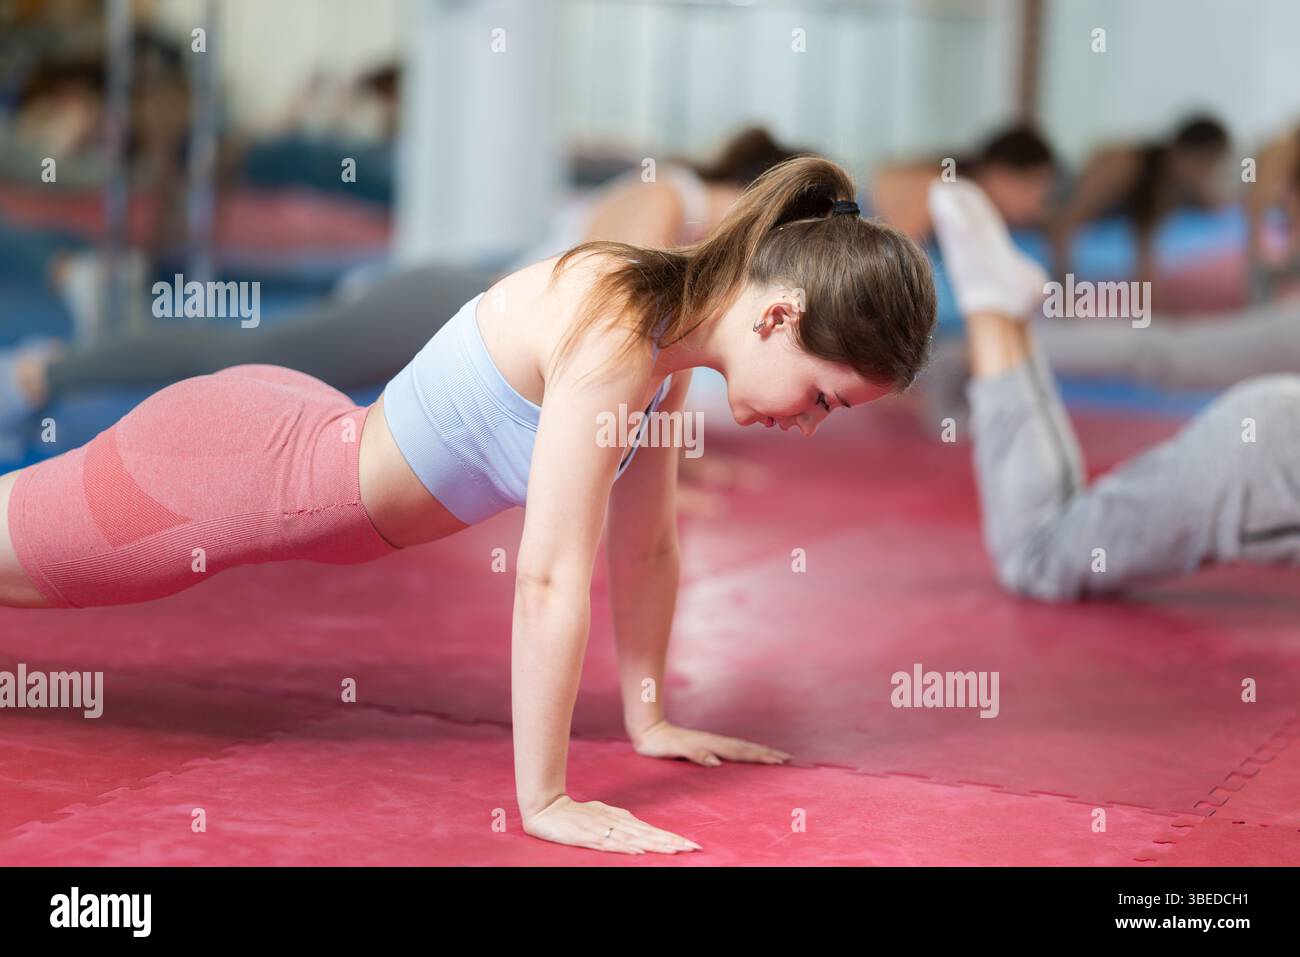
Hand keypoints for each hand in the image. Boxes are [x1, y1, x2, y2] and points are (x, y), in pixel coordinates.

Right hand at [523, 795, 702, 854]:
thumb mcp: (603, 816)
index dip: (671, 838)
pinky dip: (626, 847)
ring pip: (635, 839)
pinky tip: (639, 851)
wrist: (547, 808)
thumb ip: (621, 822)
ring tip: (675, 850)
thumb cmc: (576, 814)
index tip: (691, 844)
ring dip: (655, 845)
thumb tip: (641, 833)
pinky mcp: (588, 836)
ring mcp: (602, 829)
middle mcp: (616, 824)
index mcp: (621, 820)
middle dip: (671, 842)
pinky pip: (610, 843)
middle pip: (648, 835)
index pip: (651, 831)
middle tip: (694, 848)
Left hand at [630, 720, 792, 766]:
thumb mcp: (676, 750)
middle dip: (767, 753)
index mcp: (712, 745)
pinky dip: (745, 751)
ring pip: (741, 747)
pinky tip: (748, 754)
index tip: (780, 760)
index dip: (761, 756)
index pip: (742, 752)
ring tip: (775, 755)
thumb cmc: (661, 744)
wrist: (649, 731)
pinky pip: (732, 749)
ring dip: (759, 751)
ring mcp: (712, 742)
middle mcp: (715, 742)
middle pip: (747, 748)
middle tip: (788, 758)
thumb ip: (696, 754)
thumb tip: (716, 762)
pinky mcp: (706, 745)